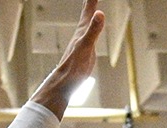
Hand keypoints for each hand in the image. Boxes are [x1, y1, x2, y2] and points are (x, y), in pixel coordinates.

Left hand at [30, 0, 105, 117]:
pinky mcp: (85, 52)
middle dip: (91, 5)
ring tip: (93, 11)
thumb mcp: (86, 45)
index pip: (88, 11)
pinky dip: (93, 30)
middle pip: (87, 15)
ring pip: (88, 25)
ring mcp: (83, 42)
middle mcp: (82, 34)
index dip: (92, 1)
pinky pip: (90, 36)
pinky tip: (92, 33)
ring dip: (91, 16)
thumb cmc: (74, 64)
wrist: (66, 81)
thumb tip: (100, 14)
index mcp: (82, 31)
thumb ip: (93, 30)